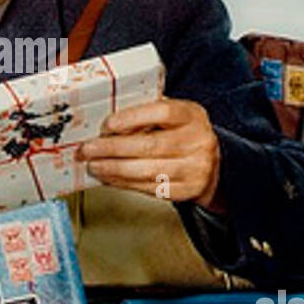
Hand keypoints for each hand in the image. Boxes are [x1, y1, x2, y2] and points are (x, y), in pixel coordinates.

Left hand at [77, 96, 223, 209]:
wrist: (214, 163)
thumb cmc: (184, 133)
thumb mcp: (174, 115)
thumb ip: (147, 112)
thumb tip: (108, 120)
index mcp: (191, 115)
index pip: (162, 113)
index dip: (133, 118)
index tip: (108, 124)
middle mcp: (197, 141)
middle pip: (150, 146)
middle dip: (113, 148)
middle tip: (89, 149)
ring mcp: (194, 169)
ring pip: (147, 171)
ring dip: (114, 169)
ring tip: (94, 165)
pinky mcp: (185, 190)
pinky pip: (149, 188)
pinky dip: (124, 183)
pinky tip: (109, 177)